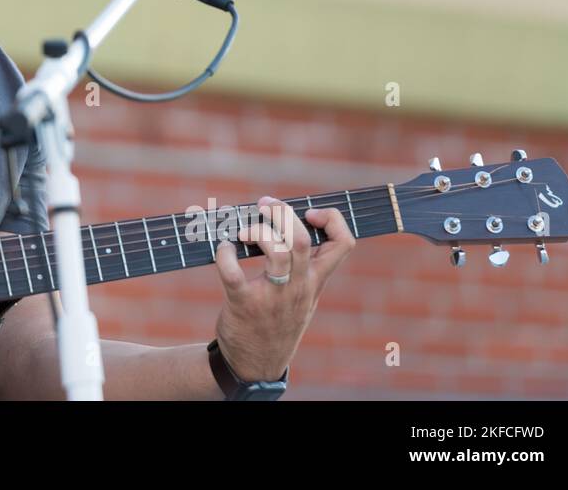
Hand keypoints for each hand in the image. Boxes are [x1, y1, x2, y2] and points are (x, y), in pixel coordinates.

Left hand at [212, 195, 354, 380]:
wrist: (256, 364)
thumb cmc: (278, 321)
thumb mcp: (304, 297)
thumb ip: (305, 266)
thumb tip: (291, 223)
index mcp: (315, 281)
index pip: (344, 244)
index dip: (332, 219)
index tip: (310, 213)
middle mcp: (298, 287)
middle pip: (301, 239)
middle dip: (282, 213)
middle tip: (264, 204)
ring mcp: (272, 296)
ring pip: (274, 251)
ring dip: (256, 232)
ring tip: (243, 233)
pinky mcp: (243, 303)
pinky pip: (233, 273)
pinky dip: (224, 254)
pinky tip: (223, 249)